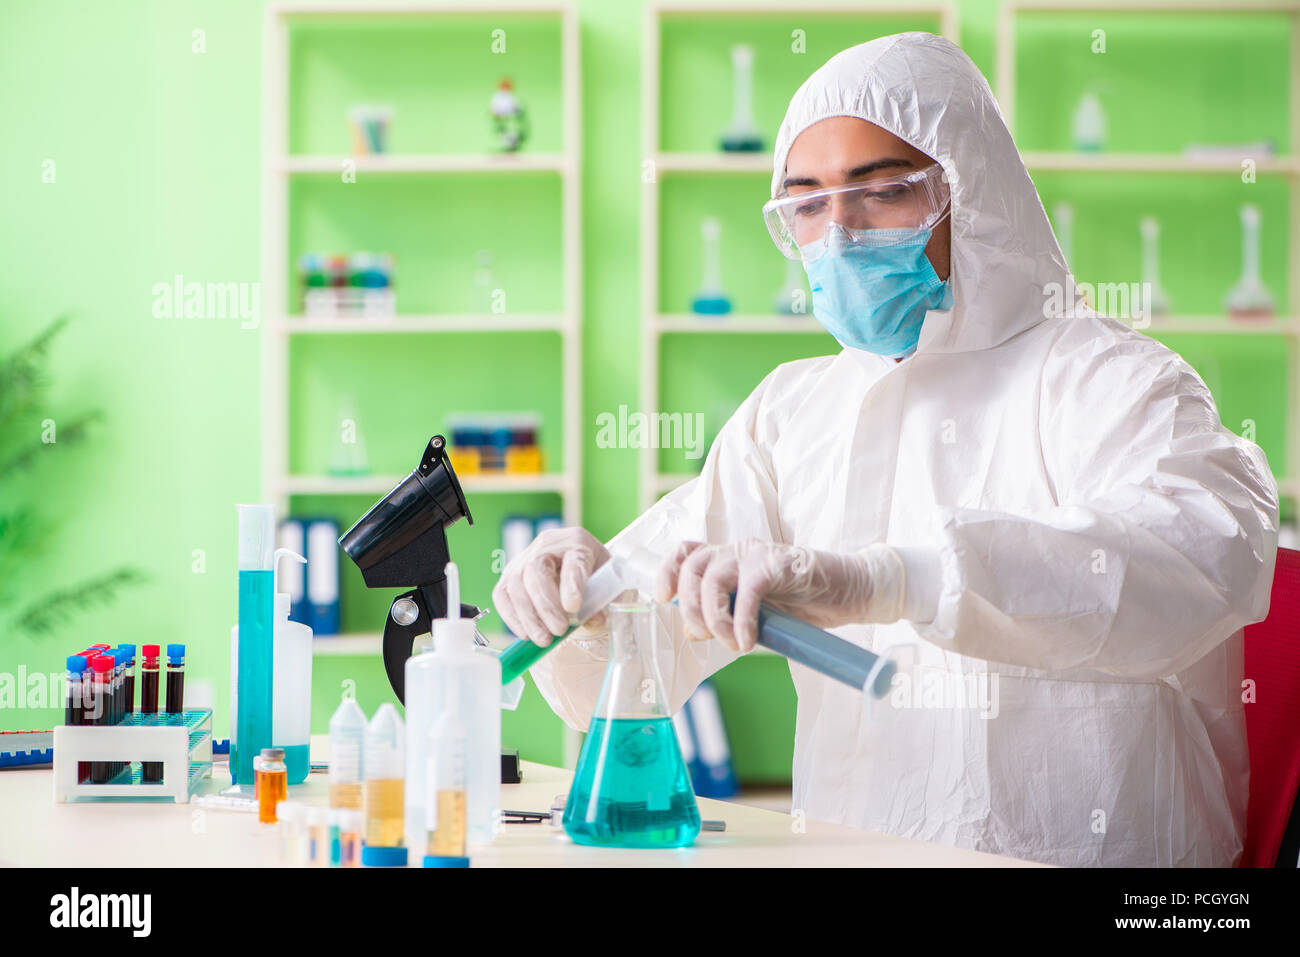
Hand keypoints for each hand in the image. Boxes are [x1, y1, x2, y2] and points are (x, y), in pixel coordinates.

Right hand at [492, 527, 610, 646]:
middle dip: (546, 605)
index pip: (573, 561)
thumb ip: (602, 602)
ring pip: (516, 584)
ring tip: (543, 639)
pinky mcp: (509, 573)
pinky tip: (525, 634)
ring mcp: (524, 557)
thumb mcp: (606, 583)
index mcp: (578, 542)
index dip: (571, 584)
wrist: (575, 562)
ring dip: (528, 616)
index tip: (573, 607)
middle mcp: (548, 544)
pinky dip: (511, 616)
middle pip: (536, 570)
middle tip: (559, 630)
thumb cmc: (592, 573)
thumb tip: (594, 621)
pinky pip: (502, 594)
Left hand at [655, 539, 879, 651]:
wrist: (849, 590)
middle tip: (705, 636)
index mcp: (729, 557)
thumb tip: (694, 631)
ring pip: (713, 579)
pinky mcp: (777, 565)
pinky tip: (748, 642)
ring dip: (714, 618)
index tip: (663, 599)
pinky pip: (747, 592)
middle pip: (692, 569)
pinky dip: (742, 621)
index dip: (668, 572)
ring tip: (732, 643)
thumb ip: (727, 614)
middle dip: (691, 608)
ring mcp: (757, 554)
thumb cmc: (803, 602)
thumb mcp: (756, 610)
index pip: (687, 552)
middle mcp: (738, 550)